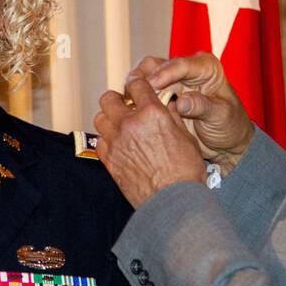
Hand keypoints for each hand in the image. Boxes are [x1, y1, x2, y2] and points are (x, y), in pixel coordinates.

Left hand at [94, 78, 207, 207]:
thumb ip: (172, 116)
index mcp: (152, 113)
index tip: (138, 90)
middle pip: (109, 98)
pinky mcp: (109, 160)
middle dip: (117, 100)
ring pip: (100, 118)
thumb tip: (167, 103)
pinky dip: (106, 139)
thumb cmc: (185, 171)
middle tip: (125, 107)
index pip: (136, 85)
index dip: (137, 85)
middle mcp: (130, 124)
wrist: (172, 200)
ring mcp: (116, 142)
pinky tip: (119, 144)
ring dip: (109, 119)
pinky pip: (99, 140)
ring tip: (120, 126)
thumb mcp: (186, 137)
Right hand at [125, 52, 253, 173]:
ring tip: (131, 104)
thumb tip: (181, 102)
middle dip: (143, 78)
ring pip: (143, 76)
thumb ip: (202, 107)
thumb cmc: (229, 126)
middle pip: (155, 64)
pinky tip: (131, 111)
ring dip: (135, 89)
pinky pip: (141, 92)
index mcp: (206, 67)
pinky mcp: (160, 95)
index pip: (181, 64)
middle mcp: (186, 69)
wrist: (225, 143)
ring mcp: (170, 82)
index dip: (164, 74)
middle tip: (135, 96)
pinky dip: (135, 100)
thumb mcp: (220, 117)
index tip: (152, 85)